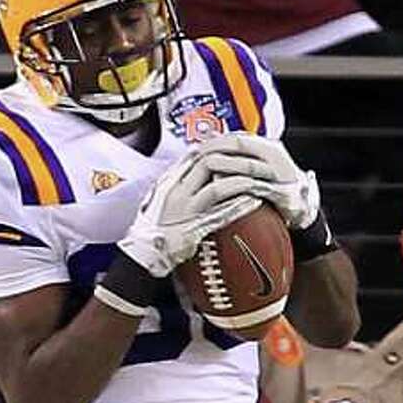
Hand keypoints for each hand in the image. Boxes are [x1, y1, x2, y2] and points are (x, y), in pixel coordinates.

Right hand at [119, 148, 255, 276]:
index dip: (221, 147)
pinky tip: (254, 202)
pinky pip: (219, 211)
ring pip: (217, 183)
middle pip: (209, 160)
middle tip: (258, 161)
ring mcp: (184, 207)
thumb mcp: (162, 200)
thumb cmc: (153, 230)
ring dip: (243, 180)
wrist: (141, 255)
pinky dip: (238, 205)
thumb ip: (179, 185)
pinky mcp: (192, 225)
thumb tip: (199, 172)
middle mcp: (177, 189)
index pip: (197, 153)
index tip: (240, 148)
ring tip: (261, 179)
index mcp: (170, 181)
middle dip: (237, 157)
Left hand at [198, 131, 320, 228]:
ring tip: (206, 168)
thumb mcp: (260, 166)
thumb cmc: (276, 188)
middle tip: (196, 155)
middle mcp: (275, 156)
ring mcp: (280, 174)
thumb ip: (239, 154)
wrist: (302, 210)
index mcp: (269, 147)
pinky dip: (239, 187)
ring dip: (225, 165)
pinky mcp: (282, 193)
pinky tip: (222, 188)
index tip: (196, 145)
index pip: (238, 136)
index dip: (215, 139)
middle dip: (216, 148)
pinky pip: (257, 188)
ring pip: (248, 165)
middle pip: (241, 145)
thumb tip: (211, 139)